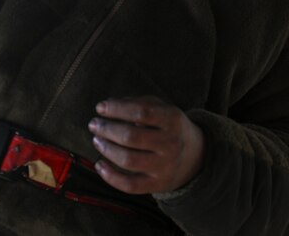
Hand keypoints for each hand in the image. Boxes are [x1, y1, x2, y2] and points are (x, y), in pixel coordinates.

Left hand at [88, 96, 204, 194]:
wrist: (195, 156)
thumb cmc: (170, 128)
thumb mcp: (163, 109)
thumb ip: (138, 103)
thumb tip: (108, 104)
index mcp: (173, 119)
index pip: (142, 112)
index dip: (118, 109)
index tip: (100, 107)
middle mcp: (171, 143)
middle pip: (132, 136)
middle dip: (107, 129)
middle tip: (94, 124)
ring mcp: (165, 166)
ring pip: (128, 160)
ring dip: (106, 149)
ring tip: (97, 140)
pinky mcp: (158, 184)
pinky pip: (130, 185)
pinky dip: (110, 176)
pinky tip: (99, 164)